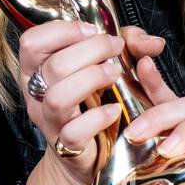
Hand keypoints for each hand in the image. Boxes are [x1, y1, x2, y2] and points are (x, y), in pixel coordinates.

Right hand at [17, 20, 157, 184]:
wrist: (89, 153)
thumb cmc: (94, 101)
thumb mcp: (107, 63)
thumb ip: (130, 46)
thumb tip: (153, 42)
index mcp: (37, 70)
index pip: (31, 42)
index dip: (61, 31)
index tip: (91, 31)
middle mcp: (37, 95)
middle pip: (52, 65)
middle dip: (90, 50)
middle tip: (115, 49)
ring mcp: (49, 122)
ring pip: (58, 97)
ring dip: (92, 79)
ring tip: (115, 74)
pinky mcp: (66, 146)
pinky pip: (74, 132)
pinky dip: (98, 117)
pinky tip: (115, 110)